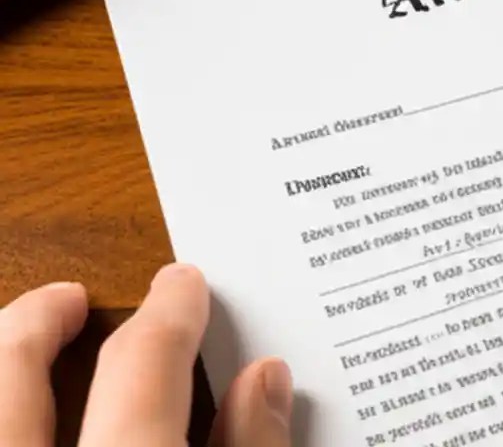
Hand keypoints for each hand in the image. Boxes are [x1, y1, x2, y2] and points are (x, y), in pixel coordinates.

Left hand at [0, 264, 292, 445]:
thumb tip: (264, 382)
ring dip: (2, 375)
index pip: (142, 368)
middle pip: (13, 384)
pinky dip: (4, 426)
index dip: (166, 318)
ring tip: (17, 352)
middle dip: (33, 329)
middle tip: (63, 298)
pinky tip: (20, 428)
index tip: (181, 286)